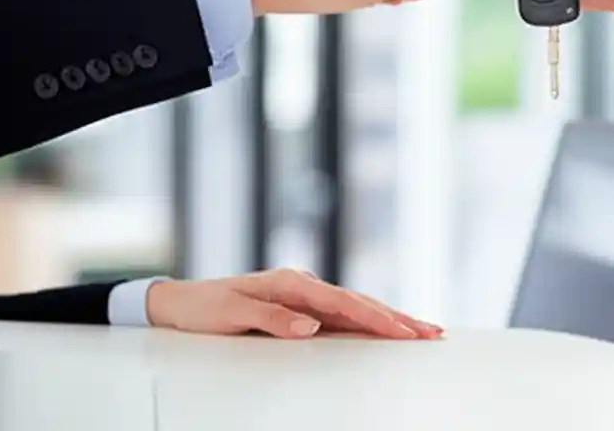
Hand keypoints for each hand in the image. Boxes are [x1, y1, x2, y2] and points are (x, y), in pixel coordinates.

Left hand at [145, 268, 442, 340]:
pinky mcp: (303, 308)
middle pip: (361, 302)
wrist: (181, 301)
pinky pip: (344, 315)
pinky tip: (386, 328)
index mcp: (293, 283)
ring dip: (390, 319)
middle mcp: (305, 286)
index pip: (345, 303)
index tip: (403, 331)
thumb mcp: (234, 314)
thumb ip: (275, 319)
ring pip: (358, 307)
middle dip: (398, 318)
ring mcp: (306, 296)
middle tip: (431, 331)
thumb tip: (312, 328)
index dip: (377, 318)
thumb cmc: (206, 307)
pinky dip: (370, 321)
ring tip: (421, 329)